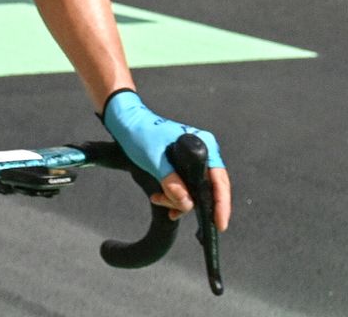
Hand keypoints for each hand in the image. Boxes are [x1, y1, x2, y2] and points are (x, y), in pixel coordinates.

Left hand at [102, 90, 231, 230]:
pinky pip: (184, 188)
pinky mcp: (182, 167)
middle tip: (174, 212)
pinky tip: (159, 198)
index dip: (221, 204)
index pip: (220, 180)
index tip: (219, 224)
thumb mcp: (155, 159)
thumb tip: (187, 204)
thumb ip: (171, 181)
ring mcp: (193, 160)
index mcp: (203, 145)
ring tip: (158, 199)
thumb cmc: (141, 133)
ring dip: (177, 200)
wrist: (126, 123)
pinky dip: (173, 196)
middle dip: (191, 203)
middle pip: (209, 189)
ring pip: (194, 191)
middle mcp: (203, 152)